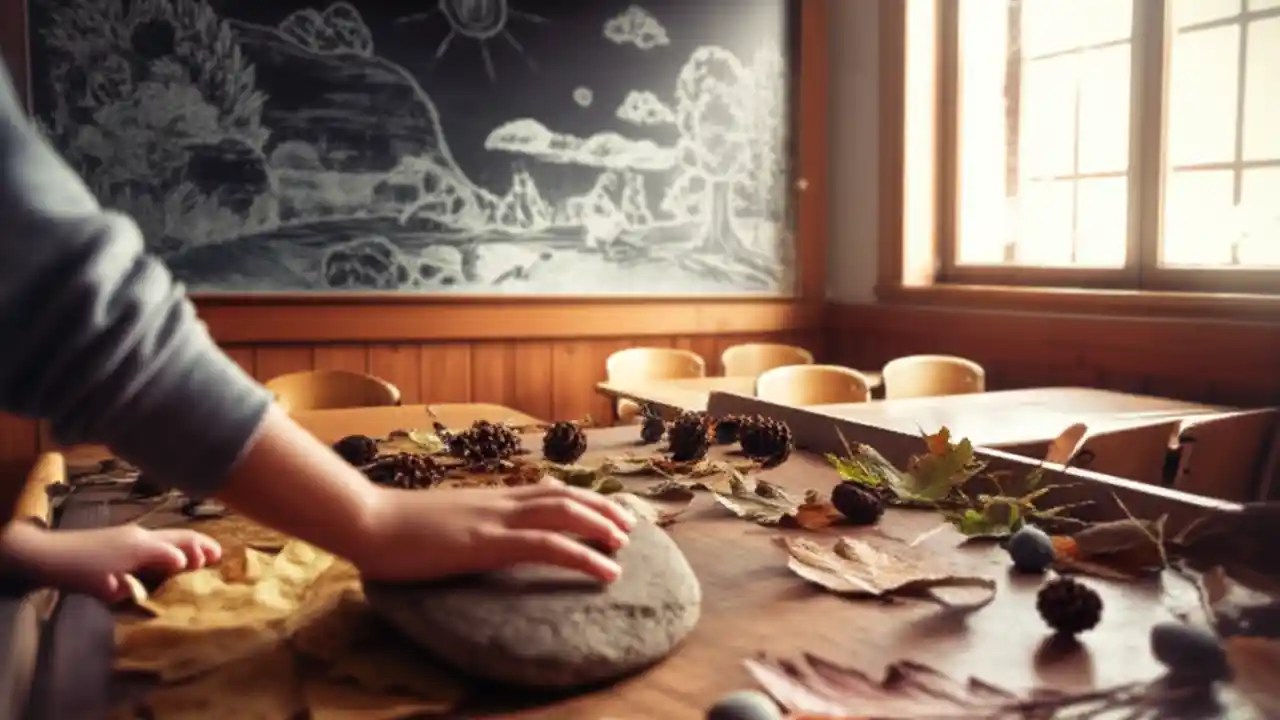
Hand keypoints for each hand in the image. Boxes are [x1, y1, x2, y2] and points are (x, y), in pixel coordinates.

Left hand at [0, 522, 219, 601]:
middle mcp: (142, 537)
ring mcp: (133, 536)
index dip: (196, 555)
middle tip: (219, 554)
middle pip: (179, 536)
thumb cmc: (80, 570)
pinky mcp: (124, 540)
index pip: (178, 548)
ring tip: (205, 553)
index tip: (213, 563)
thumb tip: (173, 566)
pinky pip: (158, 540)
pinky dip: (174, 546)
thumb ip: (142, 575)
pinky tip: (175, 557)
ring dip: (189, 544)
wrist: (48, 555)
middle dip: (200, 544)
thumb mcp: (110, 582)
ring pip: (170, 536)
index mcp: (142, 546)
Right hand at [352, 479, 635, 583]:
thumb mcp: (440, 521)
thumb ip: (466, 522)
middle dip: (601, 507)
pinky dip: (584, 555)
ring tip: (625, 543)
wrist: (367, 520)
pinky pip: (548, 545)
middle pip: (564, 494)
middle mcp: (500, 501)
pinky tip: (606, 570)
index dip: (580, 497)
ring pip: (564, 513)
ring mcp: (496, 519)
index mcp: (489, 497)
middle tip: (629, 525)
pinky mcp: (489, 542)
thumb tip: (477, 533)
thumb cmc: (393, 526)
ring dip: (601, 525)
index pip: (546, 489)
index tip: (605, 509)